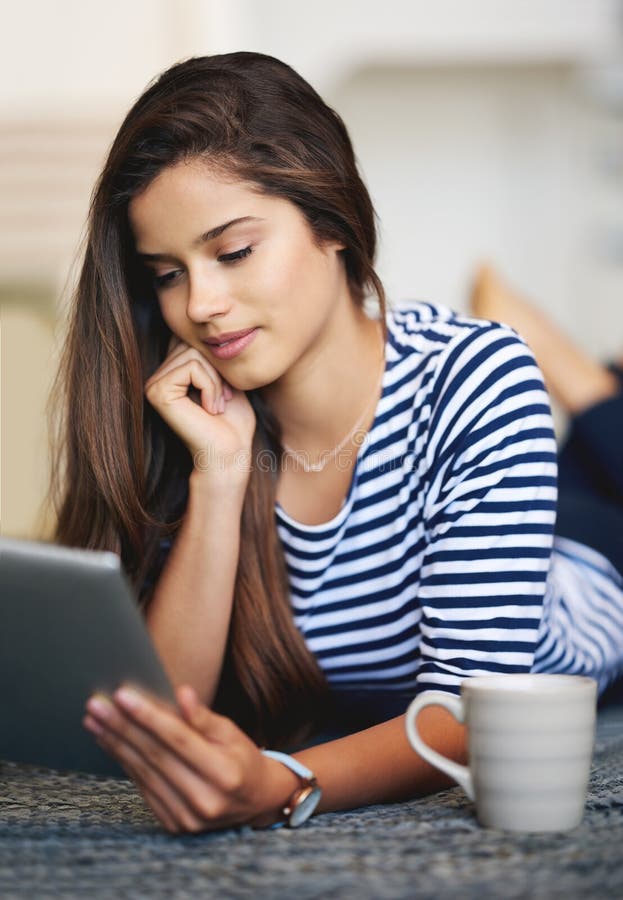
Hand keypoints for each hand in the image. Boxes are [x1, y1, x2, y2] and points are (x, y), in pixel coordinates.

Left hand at [83, 685, 296, 832]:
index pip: (178, 740)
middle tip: (96, 705)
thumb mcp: (231, 732)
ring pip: (143, 772)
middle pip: (155, 756)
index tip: (123, 695)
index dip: (149, 716)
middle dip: (121, 727)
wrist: (255, 801)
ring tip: (94, 721)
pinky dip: (124, 763)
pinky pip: (143, 787)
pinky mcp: (173, 824)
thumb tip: (181, 693)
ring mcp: (187, 817)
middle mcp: (205, 799)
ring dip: (115, 744)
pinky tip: (110, 743)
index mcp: (224, 773)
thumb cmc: (242, 758)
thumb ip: (203, 717)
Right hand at [144, 337, 255, 473]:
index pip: (193, 339)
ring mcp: (154, 384)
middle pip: (192, 343)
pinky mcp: (157, 392)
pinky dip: (210, 386)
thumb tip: (207, 323)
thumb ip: (212, 353)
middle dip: (217, 370)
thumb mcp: (226, 377)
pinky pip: (191, 367)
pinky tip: (210, 409)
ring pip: (193, 353)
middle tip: (224, 399)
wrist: (231, 454)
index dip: (216, 360)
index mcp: (171, 372)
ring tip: (218, 405)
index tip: (225, 390)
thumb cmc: (233, 421)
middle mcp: (157, 377)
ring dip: (216, 381)